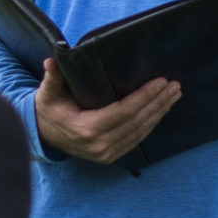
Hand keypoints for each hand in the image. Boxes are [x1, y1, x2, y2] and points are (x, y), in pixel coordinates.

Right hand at [34, 59, 179, 164]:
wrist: (42, 135)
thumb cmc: (48, 109)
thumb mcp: (47, 93)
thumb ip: (52, 77)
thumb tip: (51, 61)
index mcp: (86, 129)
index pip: (123, 112)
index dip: (144, 97)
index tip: (160, 82)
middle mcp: (99, 145)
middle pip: (137, 122)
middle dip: (158, 102)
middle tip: (174, 86)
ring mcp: (106, 154)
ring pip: (140, 132)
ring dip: (159, 112)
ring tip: (174, 95)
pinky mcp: (111, 156)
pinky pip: (136, 139)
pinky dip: (151, 124)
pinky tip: (161, 110)